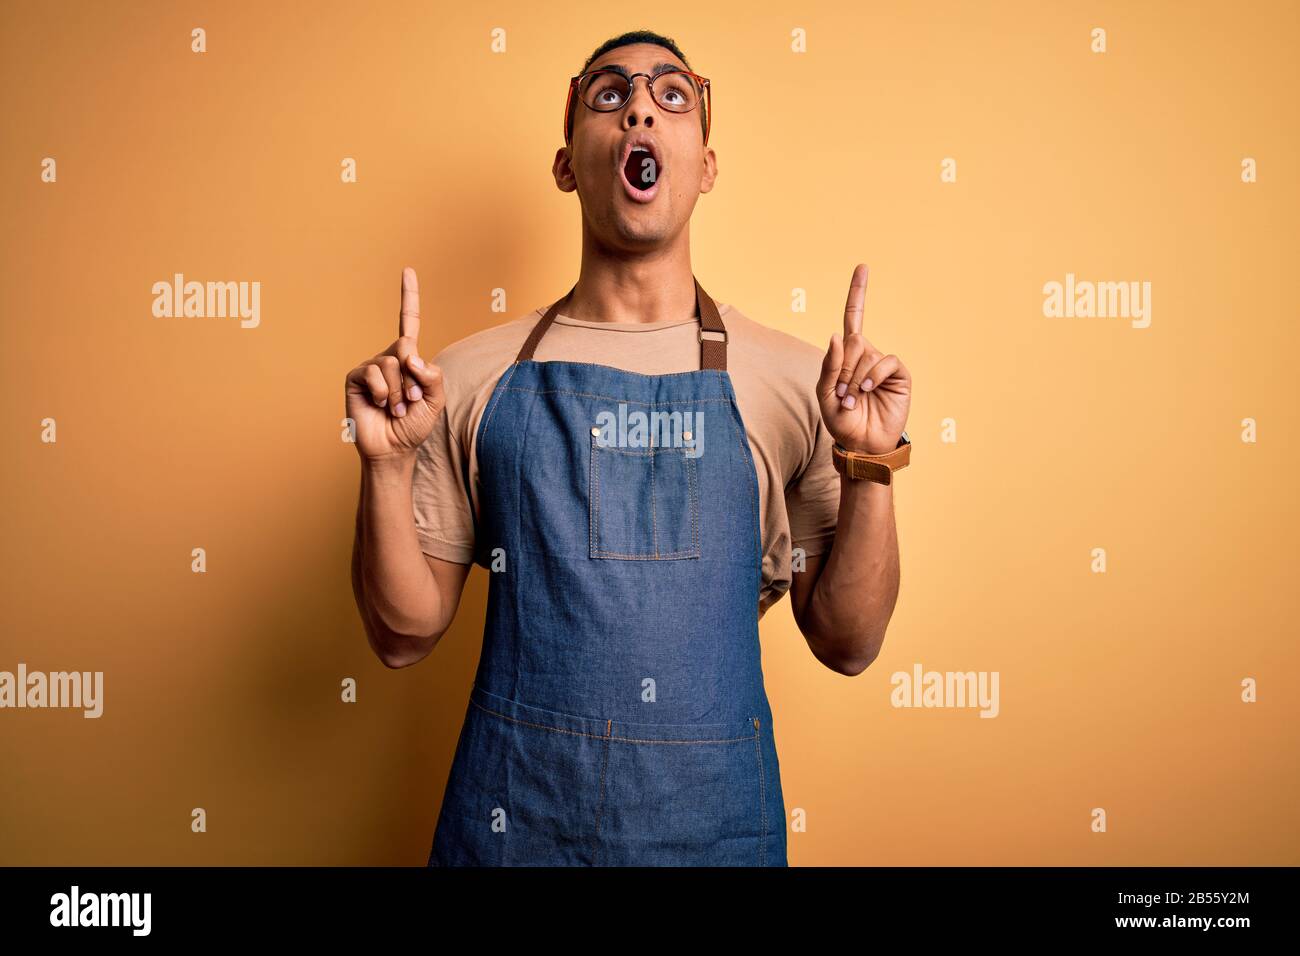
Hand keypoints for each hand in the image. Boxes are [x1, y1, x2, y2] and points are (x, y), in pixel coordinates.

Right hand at [345, 267, 445, 461]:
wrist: (394, 448)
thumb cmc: (415, 424)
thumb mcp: (436, 400)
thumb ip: (432, 375)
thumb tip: (411, 355)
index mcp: (410, 359)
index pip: (409, 322)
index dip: (408, 296)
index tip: (407, 270)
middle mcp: (389, 357)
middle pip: (405, 346)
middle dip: (413, 378)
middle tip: (412, 401)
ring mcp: (371, 366)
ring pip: (390, 364)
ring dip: (399, 392)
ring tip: (397, 409)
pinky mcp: (355, 377)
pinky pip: (372, 373)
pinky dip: (382, 392)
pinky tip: (380, 405)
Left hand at [816, 263, 911, 454]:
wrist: (862, 444)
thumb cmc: (842, 421)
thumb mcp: (824, 395)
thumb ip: (828, 366)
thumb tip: (837, 335)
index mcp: (847, 355)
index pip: (852, 318)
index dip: (858, 292)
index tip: (863, 267)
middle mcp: (866, 354)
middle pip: (852, 342)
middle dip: (842, 369)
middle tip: (841, 394)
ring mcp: (883, 364)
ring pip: (866, 353)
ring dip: (854, 379)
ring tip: (853, 400)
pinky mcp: (899, 374)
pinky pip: (885, 361)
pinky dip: (873, 375)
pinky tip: (868, 390)